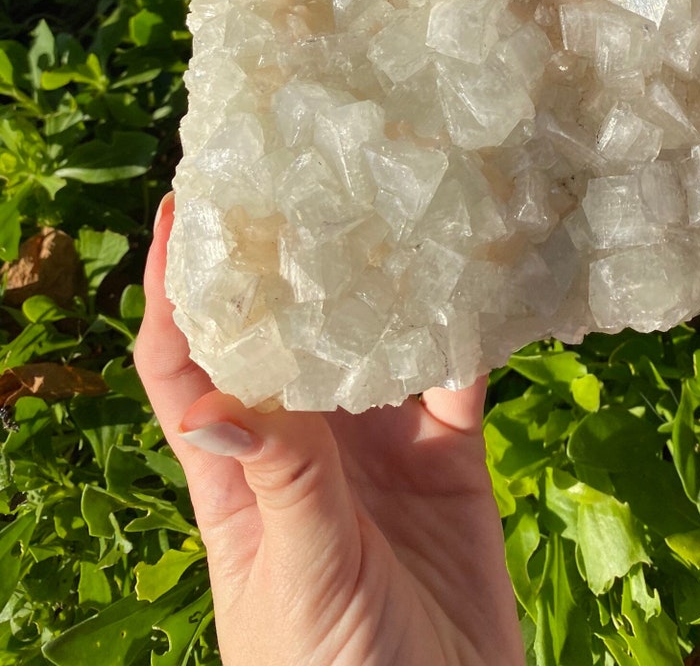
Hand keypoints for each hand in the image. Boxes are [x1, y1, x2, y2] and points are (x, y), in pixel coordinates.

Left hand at [134, 196, 524, 665]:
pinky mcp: (450, 455)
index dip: (176, 293)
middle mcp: (305, 445)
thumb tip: (215, 395)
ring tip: (389, 202)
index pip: (188, 368)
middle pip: (285, 333)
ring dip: (379, 280)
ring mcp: (379, 447)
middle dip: (285, 260)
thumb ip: (276, 480)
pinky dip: (462, 325)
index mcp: (239, 474)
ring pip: (371, 339)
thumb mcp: (294, 577)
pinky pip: (452, 373)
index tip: (182, 211)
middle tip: (300, 173)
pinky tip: (472, 274)